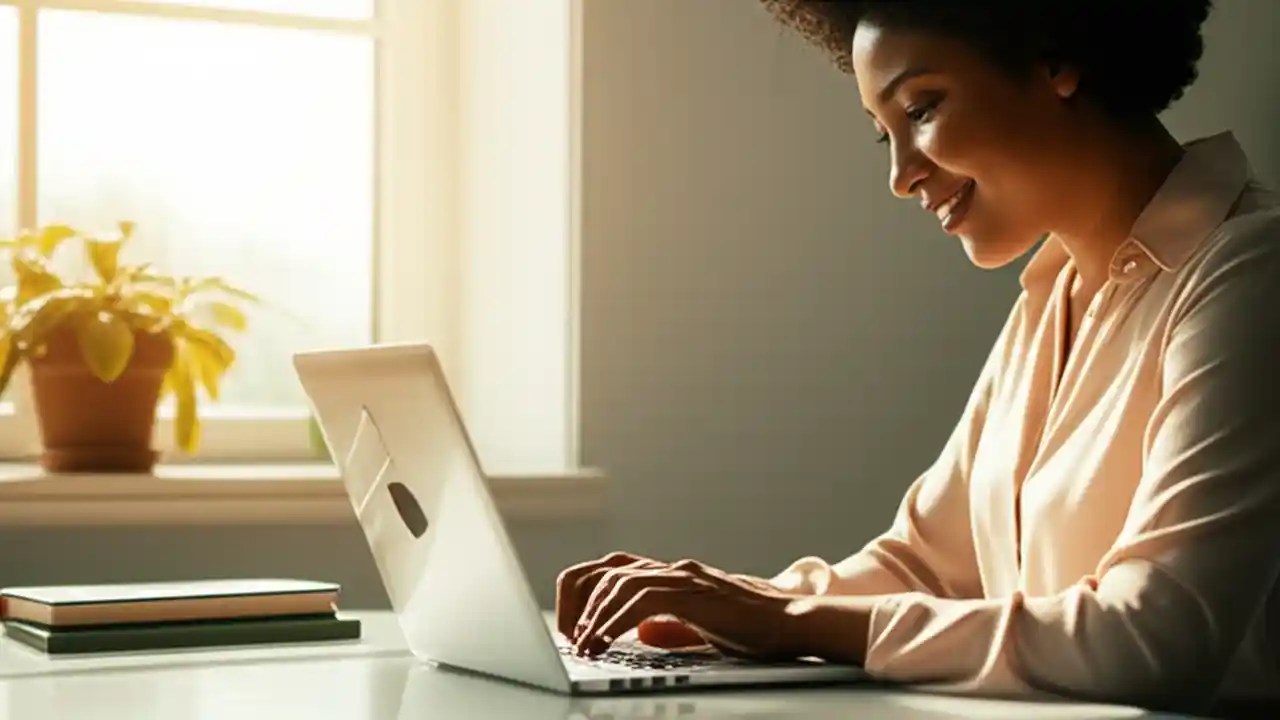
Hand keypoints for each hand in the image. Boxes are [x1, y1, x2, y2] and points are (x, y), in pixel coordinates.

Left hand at [571, 558, 804, 659]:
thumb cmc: (754, 629)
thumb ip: (671, 625)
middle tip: (569, 638)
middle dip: (577, 602)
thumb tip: (641, 633)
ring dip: (593, 616)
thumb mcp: (702, 626)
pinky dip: (615, 621)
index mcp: (673, 575)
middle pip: (606, 569)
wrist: (794, 624)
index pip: (614, 569)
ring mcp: (685, 577)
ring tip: (583, 645)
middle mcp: (674, 569)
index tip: (574, 627)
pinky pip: (642, 601)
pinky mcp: (694, 593)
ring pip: (619, 582)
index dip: (586, 593)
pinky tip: (605, 641)